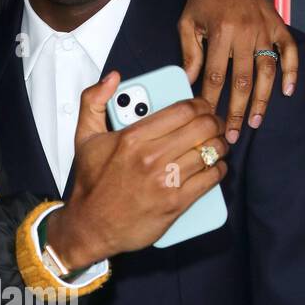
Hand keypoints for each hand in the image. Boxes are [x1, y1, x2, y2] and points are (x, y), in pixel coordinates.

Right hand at [43, 71, 228, 268]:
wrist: (91, 226)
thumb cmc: (91, 184)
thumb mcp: (84, 137)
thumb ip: (93, 101)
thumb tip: (112, 78)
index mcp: (132, 137)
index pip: (182, 110)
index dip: (200, 104)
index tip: (202, 106)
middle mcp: (151, 158)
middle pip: (202, 128)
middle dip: (214, 122)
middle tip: (213, 124)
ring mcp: (165, 181)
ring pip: (210, 152)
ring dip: (220, 145)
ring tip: (217, 144)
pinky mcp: (176, 204)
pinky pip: (210, 179)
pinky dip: (218, 169)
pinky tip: (215, 166)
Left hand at [173, 0, 298, 142]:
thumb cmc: (202, 0)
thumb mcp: (187, 24)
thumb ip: (189, 54)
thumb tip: (188, 83)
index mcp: (221, 31)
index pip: (216, 75)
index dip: (212, 100)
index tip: (207, 120)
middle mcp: (246, 31)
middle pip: (242, 80)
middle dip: (236, 110)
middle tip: (231, 134)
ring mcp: (265, 28)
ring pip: (266, 71)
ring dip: (262, 99)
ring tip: (255, 122)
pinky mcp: (277, 25)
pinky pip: (290, 50)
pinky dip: (292, 70)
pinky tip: (288, 91)